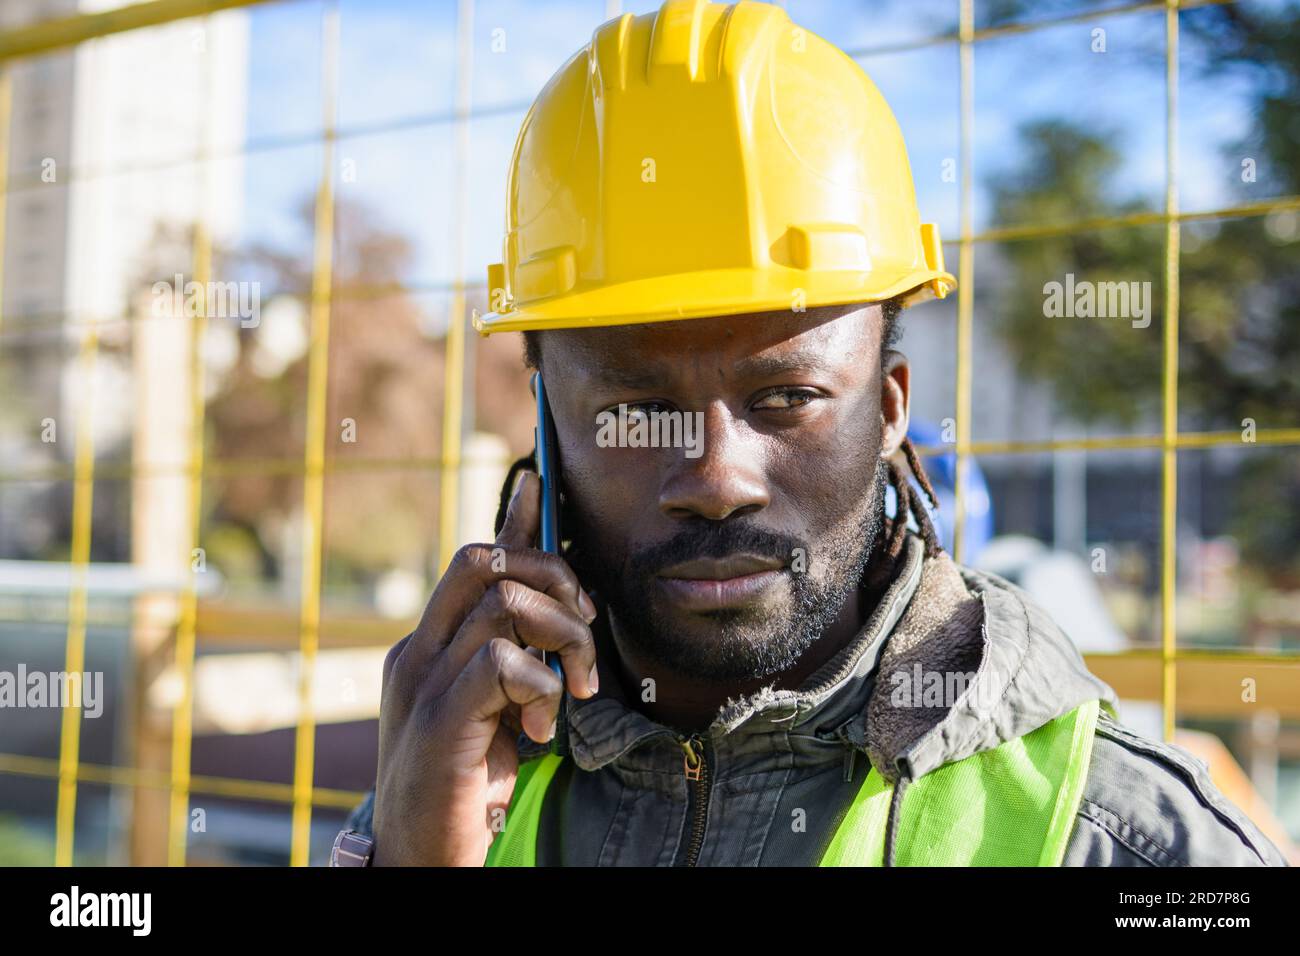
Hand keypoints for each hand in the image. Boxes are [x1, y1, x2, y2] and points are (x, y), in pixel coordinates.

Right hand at [371, 471, 598, 865]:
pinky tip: (541, 724)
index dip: (511, 521)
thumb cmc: (466, 782)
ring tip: (568, 694)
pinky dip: (541, 687)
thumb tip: (555, 610)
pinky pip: (504, 664)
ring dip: (561, 642)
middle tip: (584, 627)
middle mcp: (416, 652)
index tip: (540, 485)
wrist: (423, 855)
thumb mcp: (497, 707)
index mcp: (428, 645)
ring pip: (506, 607)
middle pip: (485, 562)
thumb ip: (517, 656)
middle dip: (553, 577)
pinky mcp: (441, 720)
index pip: (473, 561)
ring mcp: (423, 683)